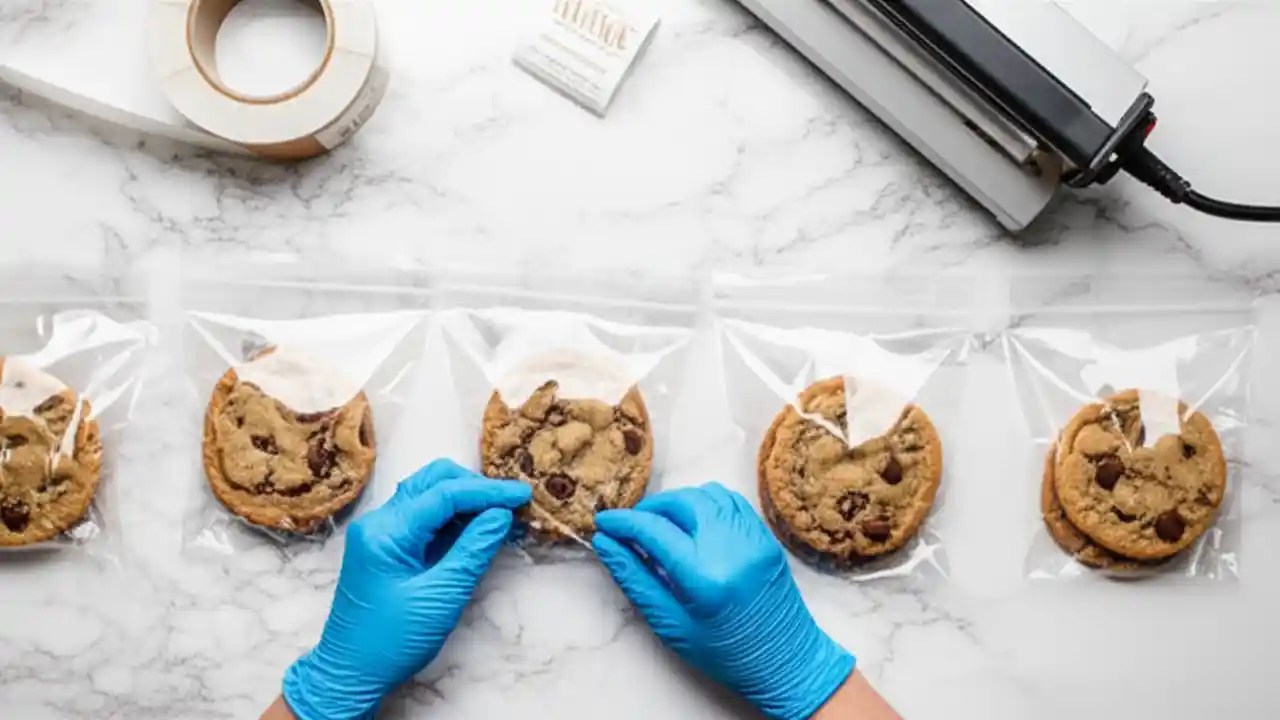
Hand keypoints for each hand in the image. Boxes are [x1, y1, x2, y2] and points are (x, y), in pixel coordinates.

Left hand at [281, 459, 531, 719]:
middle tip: (512, 504)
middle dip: (476, 487)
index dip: (489, 491)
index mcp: (387, 531)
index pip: (445, 494)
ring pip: (429, 492)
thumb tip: (502, 514)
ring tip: (500, 514)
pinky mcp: (387, 544)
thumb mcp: (442, 596)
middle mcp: (379, 521)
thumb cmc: (392, 641)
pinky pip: (424, 515)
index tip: (524, 494)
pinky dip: (453, 515)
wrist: (350, 672)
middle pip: (434, 481)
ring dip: (465, 498)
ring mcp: (380, 530)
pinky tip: (477, 527)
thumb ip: (474, 549)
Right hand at [593, 483, 853, 719]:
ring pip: (706, 494)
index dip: (623, 522)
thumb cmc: (724, 653)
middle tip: (632, 526)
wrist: (786, 661)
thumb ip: (635, 578)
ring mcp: (754, 539)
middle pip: (681, 502)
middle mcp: (732, 549)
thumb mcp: (670, 624)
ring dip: (678, 502)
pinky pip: (731, 501)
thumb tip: (606, 543)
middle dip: (650, 508)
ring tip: (661, 524)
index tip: (603, 522)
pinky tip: (693, 523)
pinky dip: (706, 502)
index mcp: (705, 578)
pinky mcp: (766, 536)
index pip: (654, 531)